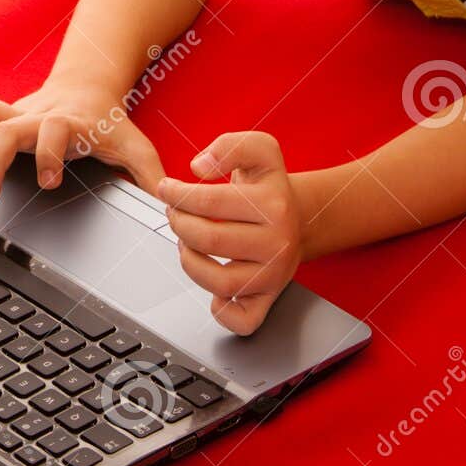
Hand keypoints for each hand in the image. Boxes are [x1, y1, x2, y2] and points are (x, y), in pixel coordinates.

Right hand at [0, 80, 165, 205]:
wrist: (86, 83)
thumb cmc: (106, 120)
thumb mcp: (133, 144)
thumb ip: (150, 174)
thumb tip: (172, 205)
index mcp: (65, 121)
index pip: (53, 130)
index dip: (49, 152)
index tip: (49, 181)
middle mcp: (31, 114)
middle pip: (5, 126)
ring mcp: (8, 115)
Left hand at [157, 130, 302, 335]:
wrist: (299, 217)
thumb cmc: (269, 186)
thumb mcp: (259, 149)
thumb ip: (229, 145)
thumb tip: (199, 167)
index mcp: (273, 205)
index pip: (209, 202)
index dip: (176, 194)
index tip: (166, 189)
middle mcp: (278, 243)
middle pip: (209, 240)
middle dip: (179, 223)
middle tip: (174, 214)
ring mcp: (274, 275)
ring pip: (219, 282)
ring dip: (188, 261)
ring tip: (185, 242)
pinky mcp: (269, 298)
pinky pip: (243, 320)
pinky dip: (222, 312)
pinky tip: (212, 288)